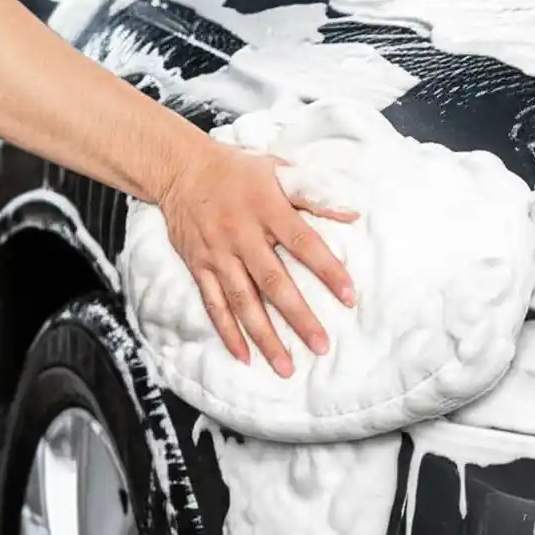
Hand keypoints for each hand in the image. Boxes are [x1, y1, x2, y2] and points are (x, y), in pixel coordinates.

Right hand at [157, 142, 357, 377]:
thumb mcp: (279, 170)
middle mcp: (242, 234)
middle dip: (299, 317)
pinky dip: (228, 332)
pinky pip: (213, 305)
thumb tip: (353, 215)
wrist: (181, 168)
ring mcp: (218, 254)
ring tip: (285, 367)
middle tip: (321, 346)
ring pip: (243, 302)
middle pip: (274, 282)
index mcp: (267, 208)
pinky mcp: (198, 266)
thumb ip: (315, 194)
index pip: (304, 243)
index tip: (350, 297)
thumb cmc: (238, 170)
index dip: (328, 271)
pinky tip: (244, 356)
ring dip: (264, 337)